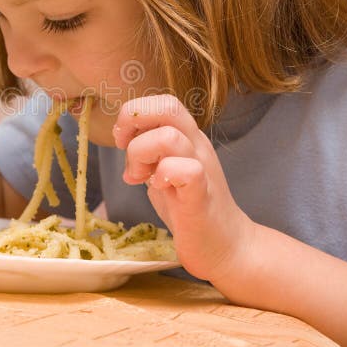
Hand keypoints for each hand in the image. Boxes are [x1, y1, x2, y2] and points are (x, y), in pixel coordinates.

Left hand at [112, 94, 255, 282]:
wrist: (224, 245)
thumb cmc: (189, 207)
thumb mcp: (161, 171)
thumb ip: (146, 153)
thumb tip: (123, 140)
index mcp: (186, 137)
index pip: (162, 102)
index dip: (134, 113)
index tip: (122, 140)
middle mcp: (196, 145)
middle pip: (167, 106)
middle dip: (133, 121)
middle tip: (125, 149)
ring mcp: (202, 168)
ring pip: (169, 137)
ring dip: (141, 154)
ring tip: (140, 177)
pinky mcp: (202, 196)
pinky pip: (186, 170)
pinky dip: (163, 175)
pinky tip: (158, 188)